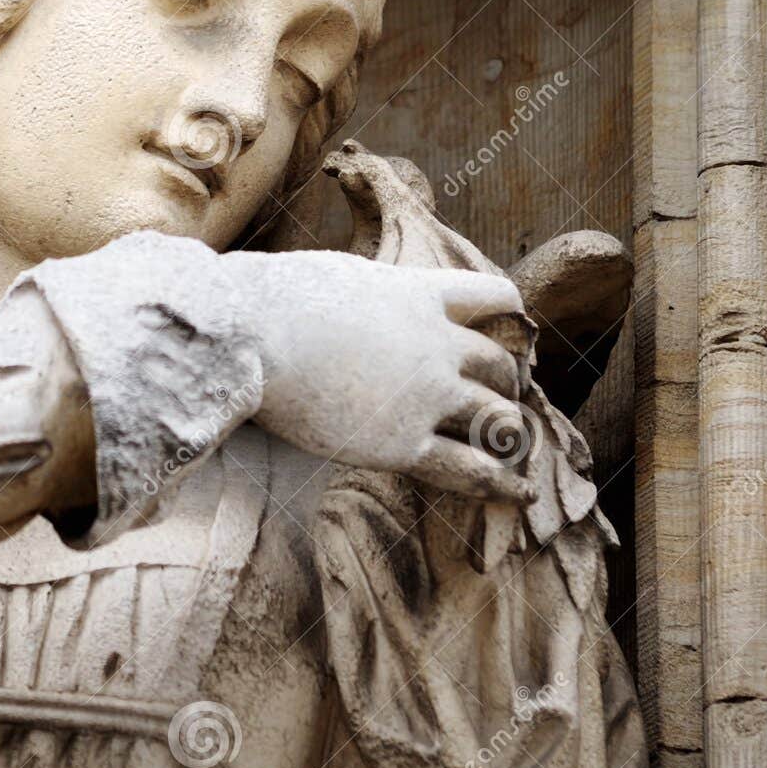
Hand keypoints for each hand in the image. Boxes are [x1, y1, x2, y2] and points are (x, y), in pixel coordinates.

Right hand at [227, 250, 533, 502]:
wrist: (249, 335)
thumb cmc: (272, 298)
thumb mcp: (337, 274)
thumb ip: (367, 291)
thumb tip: (351, 296)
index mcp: (419, 295)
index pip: (493, 297)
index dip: (506, 317)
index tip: (505, 333)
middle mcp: (436, 344)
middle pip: (499, 364)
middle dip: (503, 381)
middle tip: (494, 397)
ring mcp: (425, 396)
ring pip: (496, 416)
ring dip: (504, 430)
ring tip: (505, 446)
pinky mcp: (403, 444)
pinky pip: (468, 468)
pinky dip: (498, 482)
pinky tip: (516, 493)